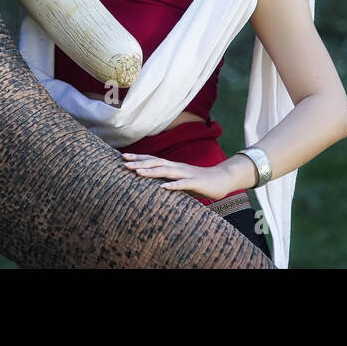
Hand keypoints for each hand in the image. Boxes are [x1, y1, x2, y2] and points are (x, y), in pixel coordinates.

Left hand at [121, 152, 246, 201]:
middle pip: (156, 163)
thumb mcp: (181, 180)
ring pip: (166, 171)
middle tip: (124, 163)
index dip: (139, 158)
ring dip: (151, 172)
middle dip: (140, 163)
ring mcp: (186, 174)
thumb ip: (169, 179)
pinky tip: (162, 188)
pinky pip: (182, 185)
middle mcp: (178, 167)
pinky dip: (172, 186)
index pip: (153, 160)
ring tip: (137, 173)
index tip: (123, 158)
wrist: (223, 179)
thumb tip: (153, 183)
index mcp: (174, 166)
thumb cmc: (200, 182)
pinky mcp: (195, 183)